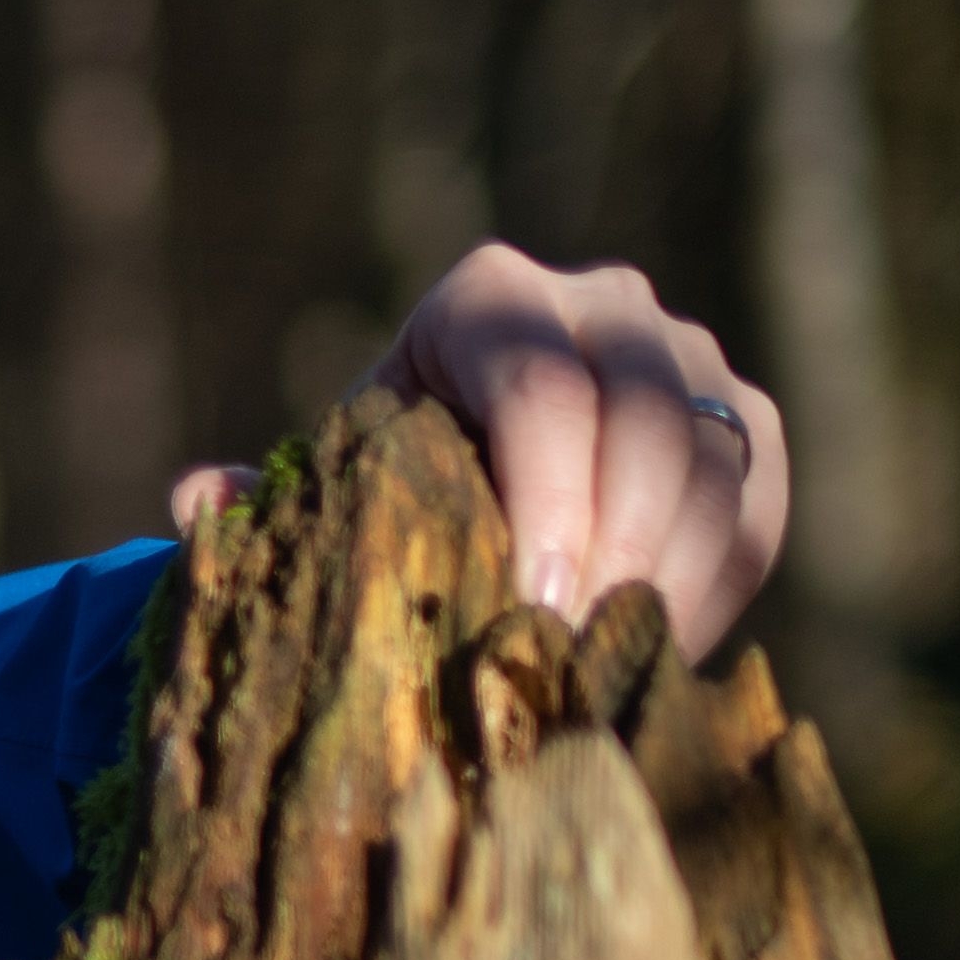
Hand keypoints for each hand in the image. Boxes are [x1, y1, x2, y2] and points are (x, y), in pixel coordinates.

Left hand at [167, 244, 791, 665]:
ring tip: (605, 661)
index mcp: (489, 298)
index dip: (547, 499)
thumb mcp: (328, 478)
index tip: (527, 603)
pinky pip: (758, 504)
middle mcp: (605, 303)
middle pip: (645, 420)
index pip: (544, 387)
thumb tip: (202, 501)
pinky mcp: (748, 428)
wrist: (470, 472)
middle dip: (612, 546)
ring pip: (714, 461)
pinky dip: (715, 584)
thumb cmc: (382, 477)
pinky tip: (656, 649)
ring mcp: (689, 358)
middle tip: (569, 651)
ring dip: (667, 574)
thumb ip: (267, 497)